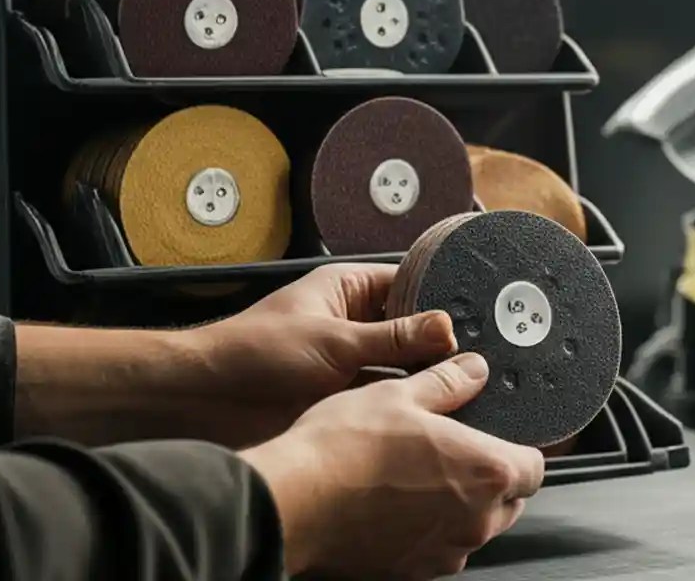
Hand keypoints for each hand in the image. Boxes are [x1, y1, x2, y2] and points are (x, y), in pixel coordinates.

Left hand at [188, 264, 457, 447]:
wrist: (208, 401)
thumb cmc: (257, 353)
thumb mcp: (334, 342)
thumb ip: (394, 337)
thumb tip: (448, 328)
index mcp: (349, 289)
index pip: (409, 282)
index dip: (441, 297)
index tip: (480, 313)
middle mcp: (356, 322)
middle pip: (412, 328)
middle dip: (442, 342)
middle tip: (487, 355)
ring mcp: (352, 361)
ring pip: (402, 365)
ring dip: (426, 376)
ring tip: (475, 385)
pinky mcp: (345, 397)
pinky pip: (385, 396)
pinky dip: (406, 403)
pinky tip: (439, 412)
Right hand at [241, 352, 544, 579]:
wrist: (292, 501)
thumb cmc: (346, 446)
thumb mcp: (400, 394)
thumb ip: (448, 383)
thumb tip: (474, 370)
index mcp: (487, 471)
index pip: (535, 467)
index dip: (520, 451)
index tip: (501, 440)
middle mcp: (476, 520)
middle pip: (508, 501)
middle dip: (491, 479)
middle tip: (452, 453)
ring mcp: (445, 552)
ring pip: (473, 528)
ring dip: (458, 507)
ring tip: (416, 477)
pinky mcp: (412, 572)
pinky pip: (437, 549)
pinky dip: (427, 530)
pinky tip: (394, 506)